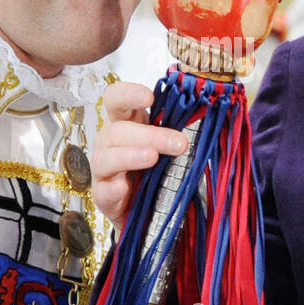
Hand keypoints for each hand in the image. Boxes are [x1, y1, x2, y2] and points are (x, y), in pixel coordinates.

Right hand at [92, 81, 187, 226]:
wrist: (147, 210)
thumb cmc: (155, 170)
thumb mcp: (166, 146)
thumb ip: (175, 131)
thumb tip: (200, 114)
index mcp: (126, 122)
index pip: (116, 99)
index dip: (128, 94)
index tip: (149, 97)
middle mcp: (109, 142)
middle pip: (117, 130)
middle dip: (150, 134)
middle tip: (179, 143)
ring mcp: (103, 169)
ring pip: (107, 157)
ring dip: (131, 156)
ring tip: (153, 158)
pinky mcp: (103, 196)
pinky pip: (104, 190)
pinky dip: (114, 188)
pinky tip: (124, 188)